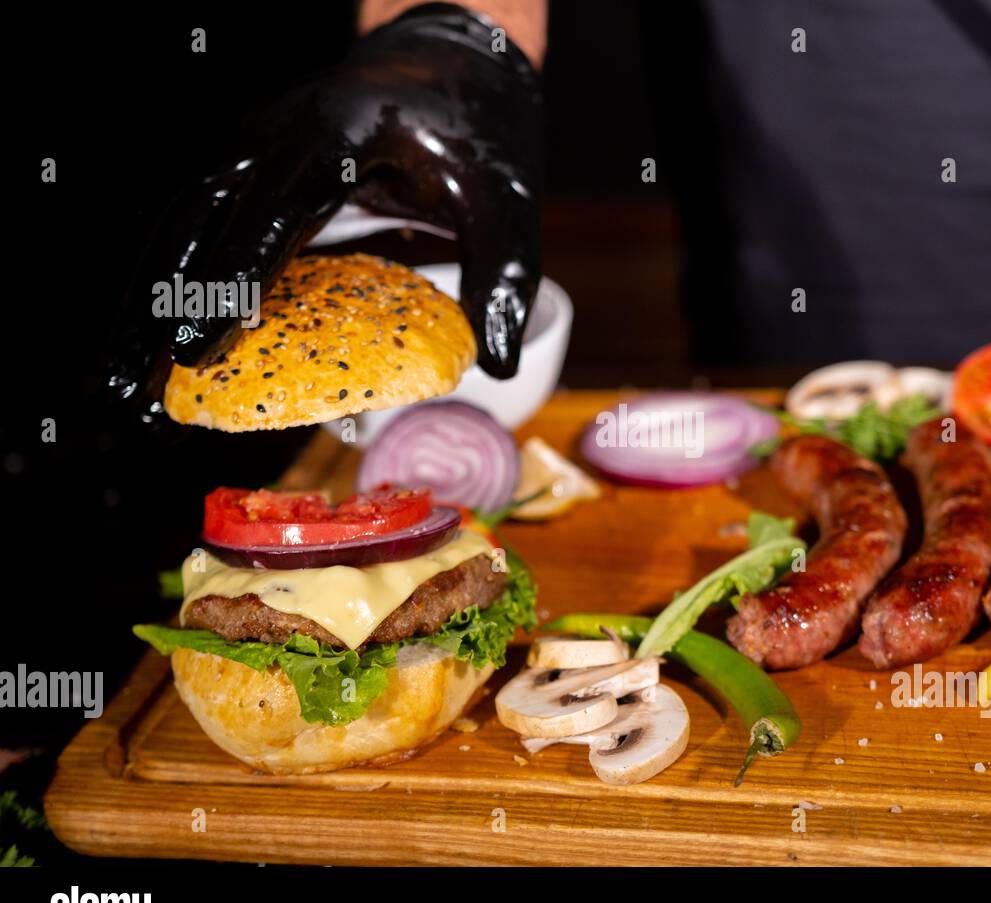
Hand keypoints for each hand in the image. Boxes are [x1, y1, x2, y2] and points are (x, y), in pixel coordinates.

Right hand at [108, 2, 542, 424]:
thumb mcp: (507, 203)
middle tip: (134, 391)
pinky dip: (172, 278)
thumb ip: (502, 279)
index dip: (232, 288)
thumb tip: (500, 366)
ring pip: (182, 223)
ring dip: (148, 299)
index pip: (271, 220)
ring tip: (123, 380)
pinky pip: (196, 222)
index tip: (199, 351)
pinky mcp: (248, 165)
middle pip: (200, 224)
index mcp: (337, 139)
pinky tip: (154, 333)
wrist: (447, 62)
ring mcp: (254, 146)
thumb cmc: (474, 136)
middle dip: (163, 310)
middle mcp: (278, 135)